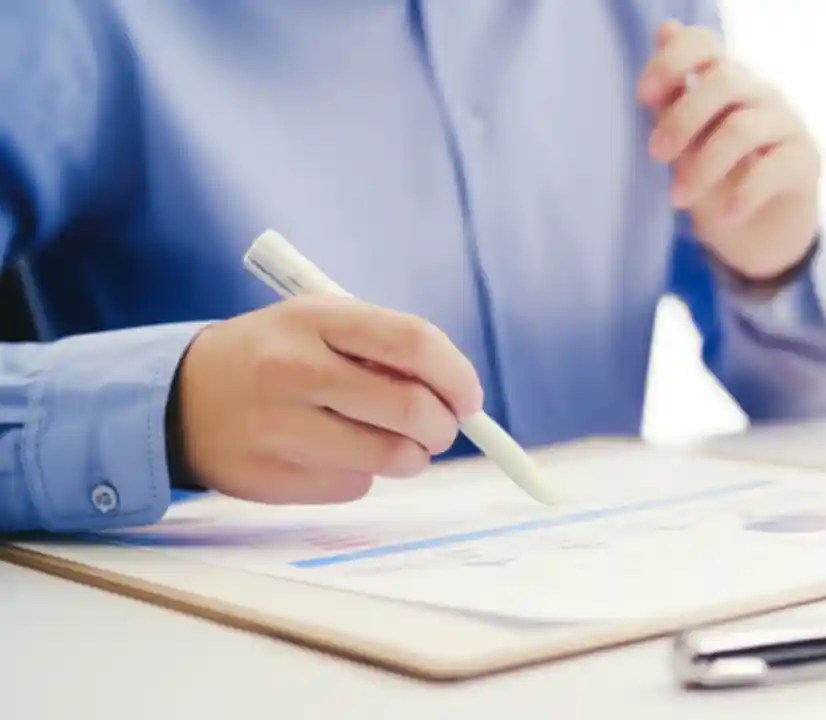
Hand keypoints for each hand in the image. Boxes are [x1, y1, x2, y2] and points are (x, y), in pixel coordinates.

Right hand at [176, 296, 482, 503]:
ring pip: (391, 457)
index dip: (456, 375)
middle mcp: (294, 370)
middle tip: (442, 429)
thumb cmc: (275, 356)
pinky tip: (331, 453)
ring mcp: (280, 428)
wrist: (178, 399)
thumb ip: (384, 347)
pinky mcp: (274, 478)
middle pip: (410, 408)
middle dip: (444, 426)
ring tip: (394, 443)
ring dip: (411, 456)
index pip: (414, 341)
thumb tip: (461, 395)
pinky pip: (354, 485)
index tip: (469, 398)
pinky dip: (363, 474)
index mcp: (314, 318)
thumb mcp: (318, 325)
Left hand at [638, 19, 820, 282]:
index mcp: (724, 81)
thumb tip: (664, 32)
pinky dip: (742, 196)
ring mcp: (786, 124)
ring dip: (703, 167)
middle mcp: (759, 93)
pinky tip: (723, 217)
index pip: (704, 44)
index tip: (643, 96)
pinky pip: (773, 169)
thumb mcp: (686, 145)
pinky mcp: (805, 161)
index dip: (673, 60)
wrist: (760, 234)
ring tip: (678, 198)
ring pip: (742, 129)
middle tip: (655, 154)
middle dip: (682, 118)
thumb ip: (672, 100)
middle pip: (724, 81)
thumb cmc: (718, 181)